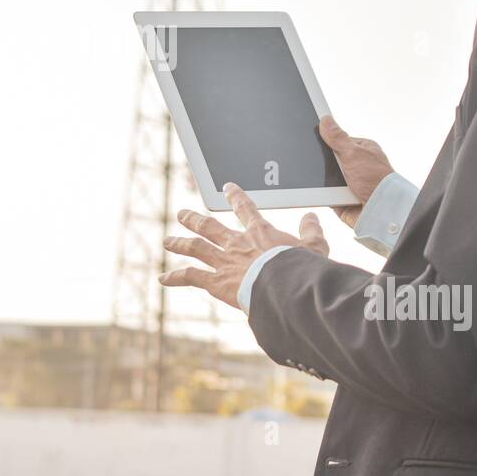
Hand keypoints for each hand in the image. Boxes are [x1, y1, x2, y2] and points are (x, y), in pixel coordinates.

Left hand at [158, 182, 328, 309]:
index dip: (236, 197)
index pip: (246, 208)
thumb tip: (311, 217)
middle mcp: (237, 243)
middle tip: (182, 214)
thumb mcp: (315, 247)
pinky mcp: (216, 281)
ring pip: (196, 248)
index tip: (228, 188)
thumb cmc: (302, 269)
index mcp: (260, 233)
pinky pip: (191, 276)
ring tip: (167, 241)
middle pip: (210, 226)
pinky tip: (162, 279)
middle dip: (194, 220)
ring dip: (180, 243)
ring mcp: (224, 261)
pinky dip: (175, 277)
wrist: (285, 287)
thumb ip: (311, 231)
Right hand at [319, 115, 394, 228]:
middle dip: (325, 163)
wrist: (381, 210)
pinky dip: (326, 193)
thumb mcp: (354, 153)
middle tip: (325, 164)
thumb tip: (326, 120)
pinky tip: (329, 193)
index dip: (326, 139)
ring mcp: (350, 182)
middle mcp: (357, 165)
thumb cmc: (377, 180)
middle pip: (330, 159)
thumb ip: (337, 137)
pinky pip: (326, 193)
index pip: (338, 140)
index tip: (313, 136)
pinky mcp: (342, 198)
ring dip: (326, 181)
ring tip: (334, 183)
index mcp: (362, 150)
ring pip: (327, 176)